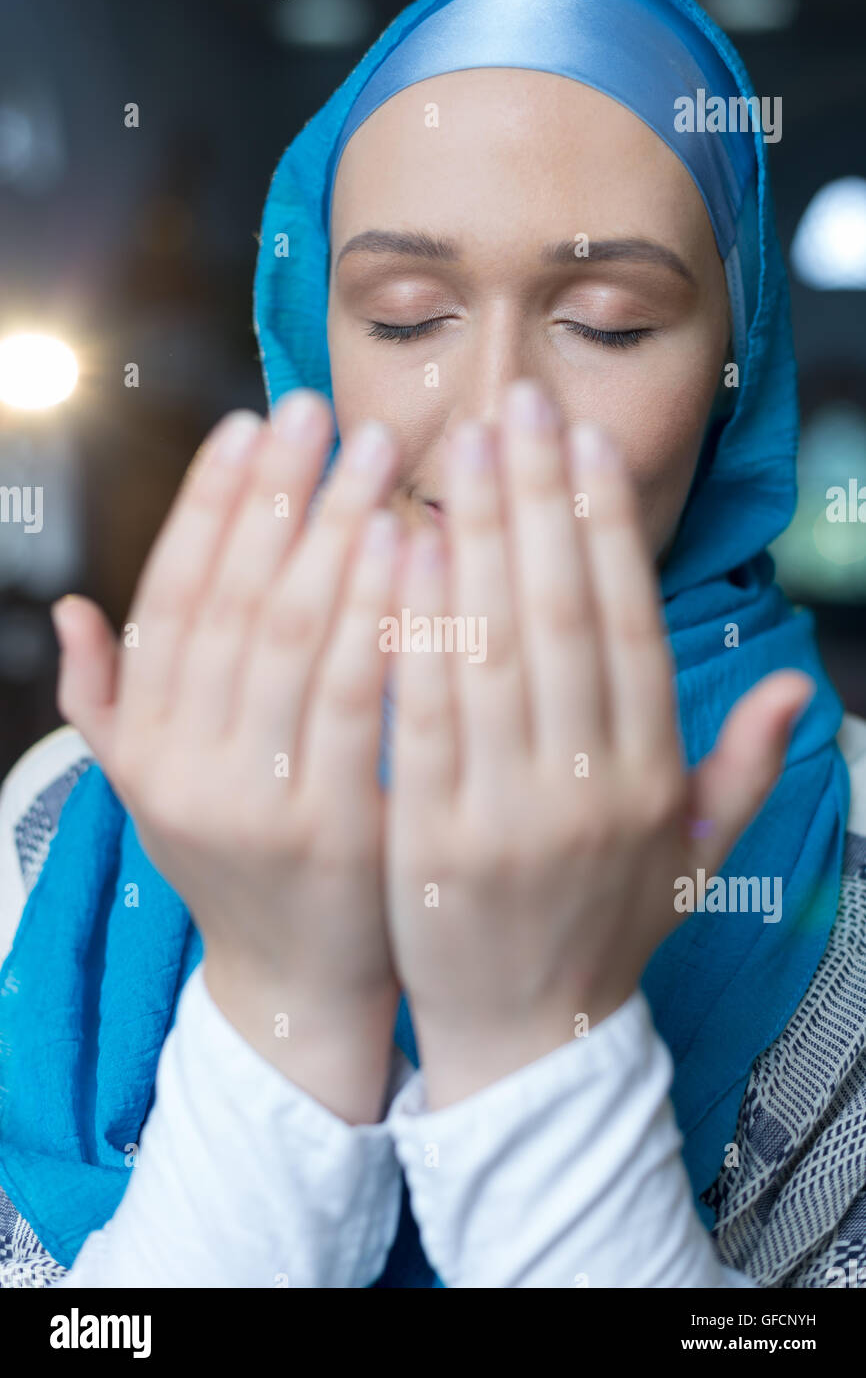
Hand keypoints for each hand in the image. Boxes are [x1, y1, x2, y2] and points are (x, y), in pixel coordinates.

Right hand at [52, 393, 403, 1122]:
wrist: (294, 985)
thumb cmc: (243, 865)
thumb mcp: (155, 789)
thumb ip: (110, 702)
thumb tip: (70, 609)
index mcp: (142, 742)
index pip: (170, 598)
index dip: (208, 505)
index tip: (250, 425)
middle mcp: (178, 764)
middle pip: (230, 599)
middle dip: (278, 494)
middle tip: (323, 409)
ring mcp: (248, 799)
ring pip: (287, 637)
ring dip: (332, 532)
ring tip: (377, 456)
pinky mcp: (324, 828)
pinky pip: (353, 699)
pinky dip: (378, 616)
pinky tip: (414, 547)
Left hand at [386, 379, 812, 1108]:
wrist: (527, 1038)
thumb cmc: (606, 927)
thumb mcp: (693, 855)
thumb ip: (742, 767)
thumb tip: (800, 686)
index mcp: (654, 779)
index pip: (631, 627)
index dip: (608, 529)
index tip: (581, 444)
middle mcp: (593, 789)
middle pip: (564, 617)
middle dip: (538, 501)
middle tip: (512, 404)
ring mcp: (512, 816)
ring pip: (495, 653)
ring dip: (479, 538)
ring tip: (459, 450)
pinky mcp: (435, 840)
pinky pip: (424, 716)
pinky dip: (415, 628)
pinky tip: (401, 550)